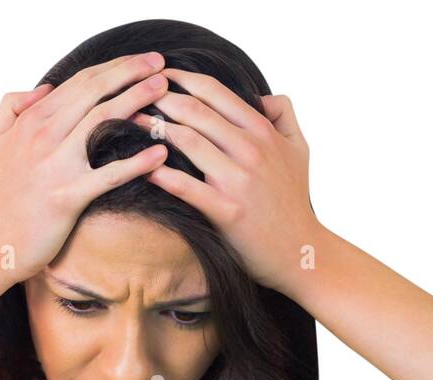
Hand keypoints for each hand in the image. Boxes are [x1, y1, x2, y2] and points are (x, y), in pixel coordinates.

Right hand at [0, 53, 171, 283]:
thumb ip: (12, 107)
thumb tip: (46, 88)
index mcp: (31, 119)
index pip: (80, 81)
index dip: (113, 67)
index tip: (140, 60)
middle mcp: (44, 135)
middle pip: (95, 91)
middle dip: (131, 72)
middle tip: (161, 64)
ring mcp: (56, 165)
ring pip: (103, 120)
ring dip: (138, 100)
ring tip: (165, 91)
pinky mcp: (68, 197)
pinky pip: (109, 175)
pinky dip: (137, 163)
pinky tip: (161, 154)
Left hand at [131, 68, 320, 295]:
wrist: (302, 251)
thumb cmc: (295, 201)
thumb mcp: (300, 149)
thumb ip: (284, 115)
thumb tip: (263, 97)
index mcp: (262, 131)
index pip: (215, 92)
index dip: (182, 79)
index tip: (159, 76)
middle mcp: (249, 150)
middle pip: (195, 111)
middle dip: (160, 99)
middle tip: (135, 96)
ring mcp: (237, 180)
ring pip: (187, 141)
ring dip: (154, 129)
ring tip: (131, 123)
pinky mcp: (226, 211)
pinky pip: (186, 187)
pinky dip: (161, 174)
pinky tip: (142, 167)